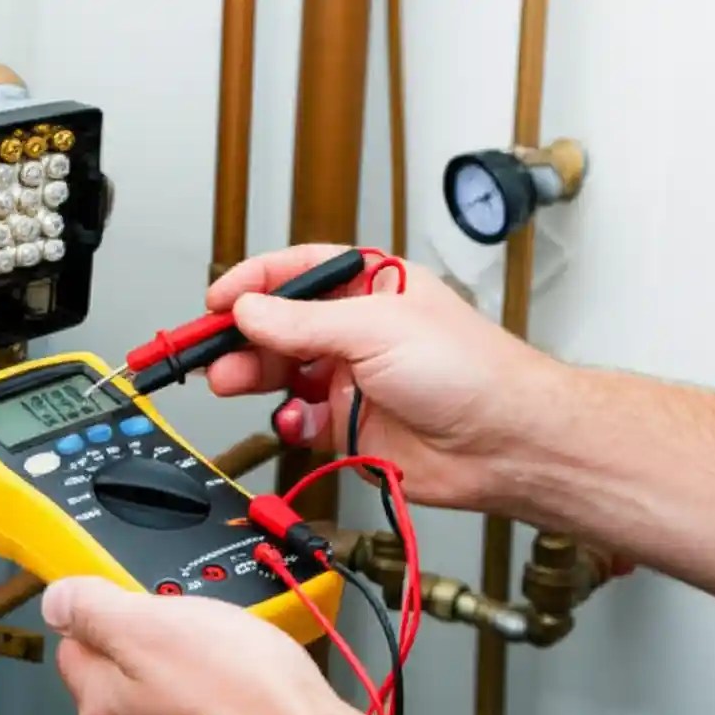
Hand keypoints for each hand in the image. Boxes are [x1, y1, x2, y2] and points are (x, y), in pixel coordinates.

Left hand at [42, 576, 361, 714]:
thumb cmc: (239, 691)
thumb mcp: (151, 626)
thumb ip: (94, 608)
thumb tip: (57, 599)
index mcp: (101, 703)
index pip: (74, 644)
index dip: (103, 610)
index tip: (131, 594)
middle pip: (120, 663)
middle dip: (151, 635)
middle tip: (191, 621)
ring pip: (163, 675)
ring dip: (188, 655)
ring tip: (224, 646)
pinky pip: (199, 692)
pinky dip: (215, 678)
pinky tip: (239, 669)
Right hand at [205, 243, 565, 514]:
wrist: (504, 443)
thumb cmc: (470, 371)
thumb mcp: (376, 328)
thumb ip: (303, 322)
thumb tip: (249, 309)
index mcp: (370, 287)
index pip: (297, 272)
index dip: (253, 282)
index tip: (216, 299)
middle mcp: (358, 331)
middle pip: (280, 326)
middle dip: (242, 337)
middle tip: (210, 351)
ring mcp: (354, 378)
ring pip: (284, 373)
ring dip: (254, 377)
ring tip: (230, 381)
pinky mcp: (351, 425)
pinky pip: (302, 419)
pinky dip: (290, 419)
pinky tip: (295, 417)